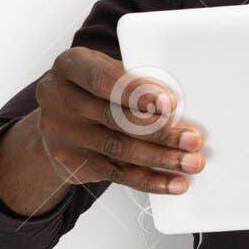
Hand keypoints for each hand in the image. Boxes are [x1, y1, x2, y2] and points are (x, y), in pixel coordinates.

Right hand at [0, 47, 204, 215]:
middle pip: (116, 119)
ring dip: (160, 158)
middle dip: (160, 131)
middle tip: (193, 139)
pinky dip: (149, 180)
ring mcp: (61, 134)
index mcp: (71, 66)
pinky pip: (115, 174)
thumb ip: (132, 81)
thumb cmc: (93, 88)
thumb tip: (176, 106)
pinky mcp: (70, 163)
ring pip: (118, 149)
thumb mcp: (106, 70)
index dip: (138, 92)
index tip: (170, 104)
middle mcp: (59, 99)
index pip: (103, 79)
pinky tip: (172, 182)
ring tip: (191, 162)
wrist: (54, 119)